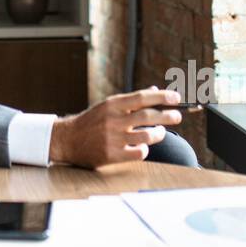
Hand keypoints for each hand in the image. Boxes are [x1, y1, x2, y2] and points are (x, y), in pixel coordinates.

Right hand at [48, 87, 183, 167]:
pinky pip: (139, 153)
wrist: (68, 140)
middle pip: (148, 117)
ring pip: (147, 136)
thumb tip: (155, 90)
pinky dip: (145, 149)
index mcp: (113, 104)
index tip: (176, 98)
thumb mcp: (108, 106)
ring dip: (159, 134)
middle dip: (167, 116)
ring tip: (160, 132)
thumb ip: (132, 100)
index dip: (162, 97)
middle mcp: (113, 120)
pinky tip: (144, 147)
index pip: (142, 97)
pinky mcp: (112, 155)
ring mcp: (113, 138)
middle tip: (177, 116)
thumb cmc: (92, 121)